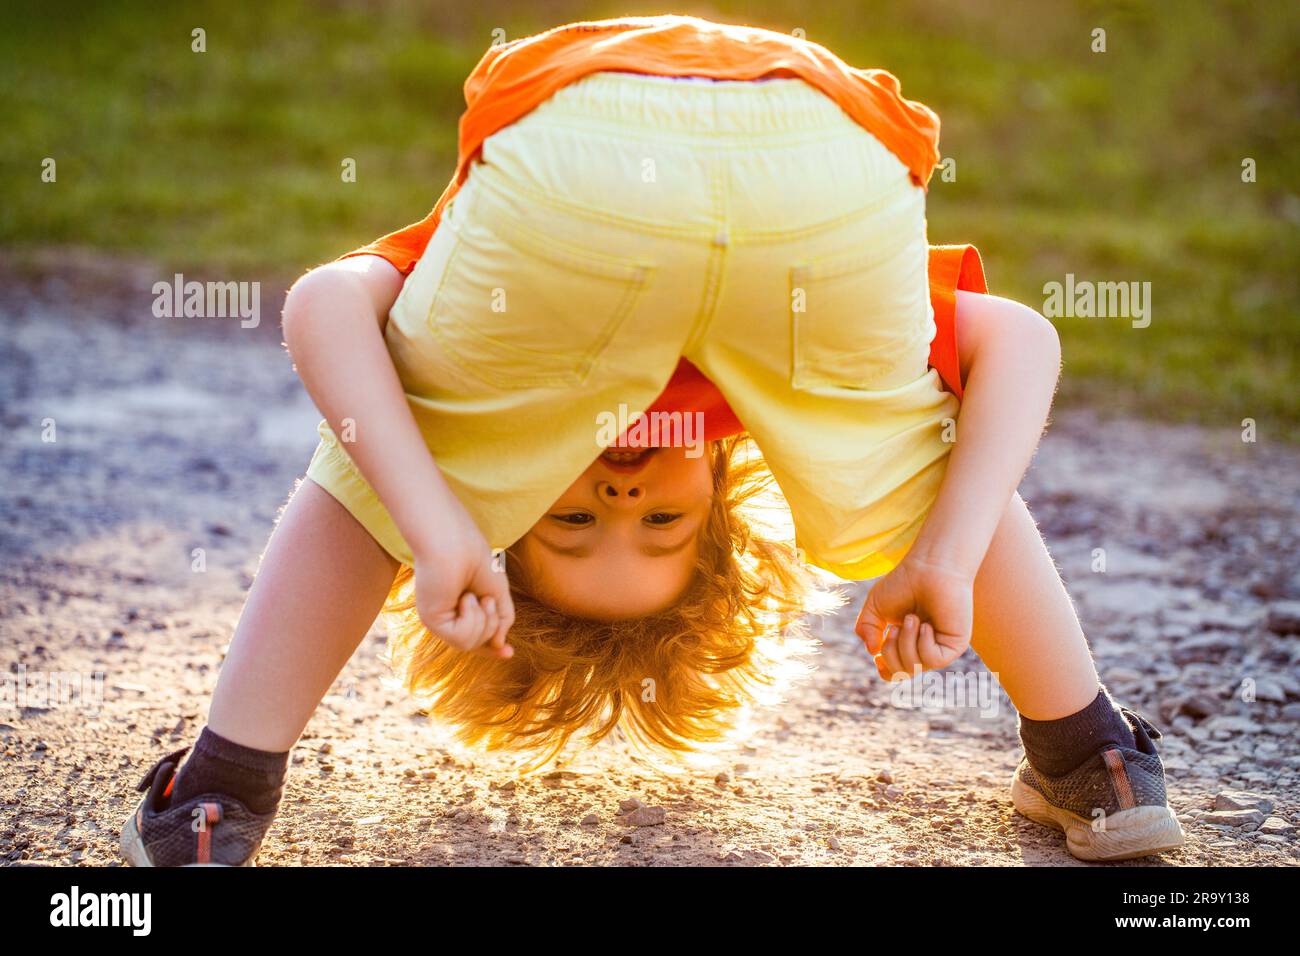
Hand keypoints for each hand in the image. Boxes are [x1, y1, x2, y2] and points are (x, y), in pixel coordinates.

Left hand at [411, 491, 513, 659]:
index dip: (492, 649)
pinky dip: (472, 618)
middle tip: (486, 599)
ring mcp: (437, 620)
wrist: (457, 542)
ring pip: (470, 644)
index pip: (475, 638)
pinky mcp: (431, 620)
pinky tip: (465, 598)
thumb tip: (500, 645)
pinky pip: (462, 639)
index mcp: (459, 610)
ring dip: (483, 620)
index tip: (510, 653)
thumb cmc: (475, 558)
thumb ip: (501, 620)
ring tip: (474, 595)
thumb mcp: (497, 593)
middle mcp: (445, 617)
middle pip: (477, 643)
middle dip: (491, 623)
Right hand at [855, 557, 972, 679]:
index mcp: (907, 642)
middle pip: (901, 673)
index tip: (877, 654)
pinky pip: (932, 660)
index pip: (895, 672)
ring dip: (906, 643)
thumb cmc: (905, 582)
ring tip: (912, 618)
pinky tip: (926, 625)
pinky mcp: (955, 645)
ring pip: (916, 667)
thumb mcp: (875, 607)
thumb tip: (873, 651)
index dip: (885, 669)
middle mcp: (924, 648)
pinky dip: (923, 643)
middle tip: (894, 627)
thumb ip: (866, 629)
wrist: (930, 567)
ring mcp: (940, 647)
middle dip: (891, 652)